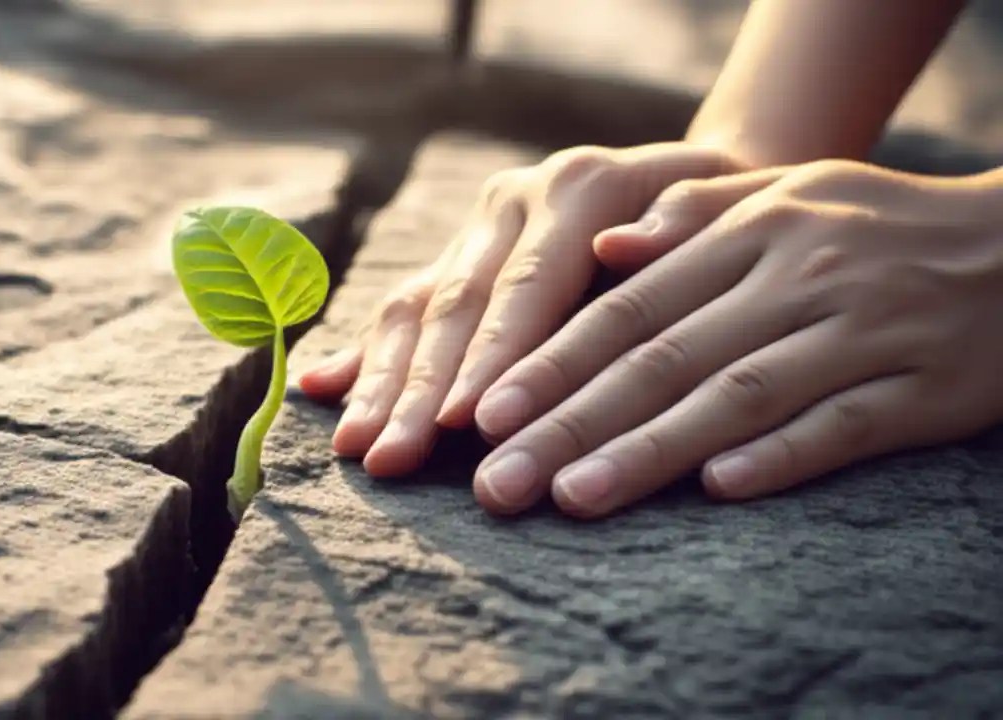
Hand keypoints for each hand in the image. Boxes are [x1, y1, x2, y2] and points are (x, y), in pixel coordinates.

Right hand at [299, 143, 746, 476]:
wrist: (705, 180)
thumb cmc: (726, 215)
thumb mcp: (728, 205)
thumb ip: (678, 229)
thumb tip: (622, 250)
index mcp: (579, 186)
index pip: (528, 284)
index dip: (493, 356)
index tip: (463, 424)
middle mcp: (515, 201)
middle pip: (459, 303)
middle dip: (421, 390)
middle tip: (391, 459)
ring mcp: (478, 230)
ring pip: (418, 307)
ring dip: (383, 385)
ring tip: (357, 449)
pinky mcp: (458, 257)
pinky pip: (404, 305)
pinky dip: (361, 354)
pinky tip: (316, 389)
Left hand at [473, 160, 1002, 516]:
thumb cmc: (874, 225)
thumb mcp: (786, 194)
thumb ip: (692, 214)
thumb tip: (605, 245)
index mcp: (751, 234)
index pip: (630, 307)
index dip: (553, 363)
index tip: (486, 414)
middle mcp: (795, 280)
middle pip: (664, 359)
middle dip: (571, 423)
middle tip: (498, 482)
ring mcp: (861, 335)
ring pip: (739, 397)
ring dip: (650, 450)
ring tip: (571, 498)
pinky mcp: (922, 390)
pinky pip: (842, 427)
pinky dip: (781, 456)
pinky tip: (718, 490)